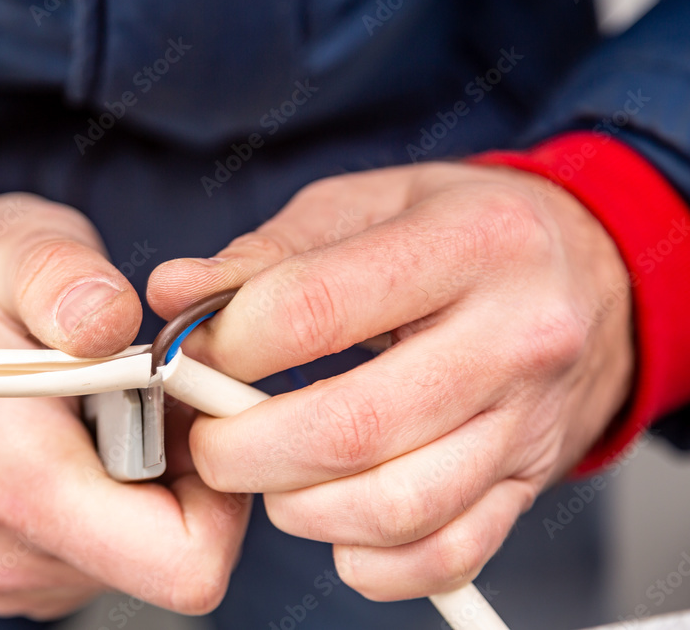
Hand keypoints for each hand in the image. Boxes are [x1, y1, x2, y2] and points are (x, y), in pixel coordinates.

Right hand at [0, 176, 249, 618]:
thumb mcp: (16, 245)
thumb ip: (65, 278)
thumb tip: (110, 322)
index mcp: (13, 483)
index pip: (183, 563)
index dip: (222, 490)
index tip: (190, 410)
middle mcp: (3, 552)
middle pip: (172, 557)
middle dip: (184, 474)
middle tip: (143, 394)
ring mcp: (7, 573)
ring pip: (143, 556)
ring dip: (150, 481)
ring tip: (101, 407)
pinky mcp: (15, 573)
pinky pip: (110, 554)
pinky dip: (119, 496)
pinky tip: (82, 438)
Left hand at [148, 162, 632, 599]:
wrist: (591, 274)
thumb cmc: (460, 231)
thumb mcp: (364, 206)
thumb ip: (265, 254)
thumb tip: (175, 291)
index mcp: (468, 243)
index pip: (313, 309)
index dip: (227, 346)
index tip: (195, 359)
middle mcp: (513, 337)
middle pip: (351, 428)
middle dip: (246, 450)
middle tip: (210, 442)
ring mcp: (527, 422)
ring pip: (394, 507)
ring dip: (300, 508)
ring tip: (271, 475)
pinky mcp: (529, 483)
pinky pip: (444, 555)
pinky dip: (369, 560)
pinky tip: (336, 521)